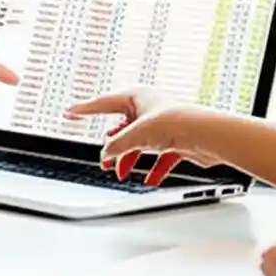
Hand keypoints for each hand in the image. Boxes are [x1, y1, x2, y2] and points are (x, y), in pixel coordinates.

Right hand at [66, 89, 221, 185]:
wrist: (206, 135)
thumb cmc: (175, 122)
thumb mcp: (135, 135)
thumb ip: (116, 146)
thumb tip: (106, 154)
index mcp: (136, 97)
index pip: (103, 104)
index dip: (84, 109)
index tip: (69, 112)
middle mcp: (149, 109)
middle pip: (122, 129)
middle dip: (113, 147)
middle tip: (105, 160)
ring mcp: (163, 126)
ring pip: (139, 144)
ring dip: (129, 159)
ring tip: (121, 173)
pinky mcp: (176, 141)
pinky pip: (159, 157)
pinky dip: (153, 168)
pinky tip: (149, 178)